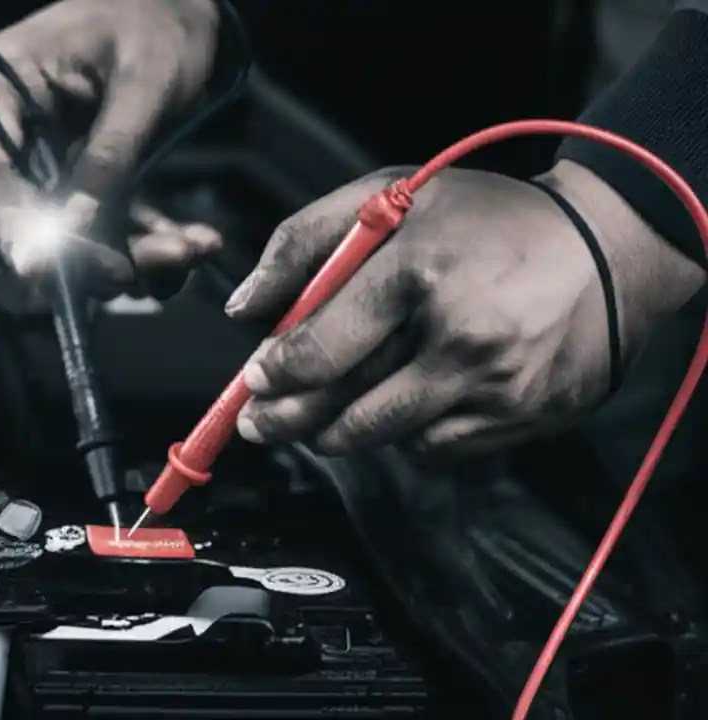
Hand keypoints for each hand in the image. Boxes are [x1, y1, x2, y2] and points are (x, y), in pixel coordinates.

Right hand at [0, 0, 223, 290]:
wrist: (184, 4)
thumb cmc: (160, 21)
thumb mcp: (142, 87)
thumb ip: (108, 157)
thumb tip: (77, 230)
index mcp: (2, 82)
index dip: (21, 228)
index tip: (52, 273)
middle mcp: (11, 122)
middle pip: (27, 210)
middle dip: (86, 252)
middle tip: (136, 276)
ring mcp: (43, 150)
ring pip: (70, 227)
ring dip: (131, 251)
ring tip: (191, 249)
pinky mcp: (78, 170)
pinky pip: (103, 218)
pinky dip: (147, 236)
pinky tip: (195, 242)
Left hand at [226, 161, 704, 456]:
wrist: (610, 244)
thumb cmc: (485, 217)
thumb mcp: (388, 196)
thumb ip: (302, 243)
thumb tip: (244, 310)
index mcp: (418, 271)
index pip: (320, 348)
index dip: (275, 375)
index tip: (254, 380)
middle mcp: (460, 335)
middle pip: (345, 406)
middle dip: (288, 421)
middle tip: (258, 424)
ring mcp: (496, 384)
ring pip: (386, 436)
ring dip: (342, 431)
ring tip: (320, 418)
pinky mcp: (523, 416)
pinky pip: (437, 448)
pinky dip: (407, 434)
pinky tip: (405, 402)